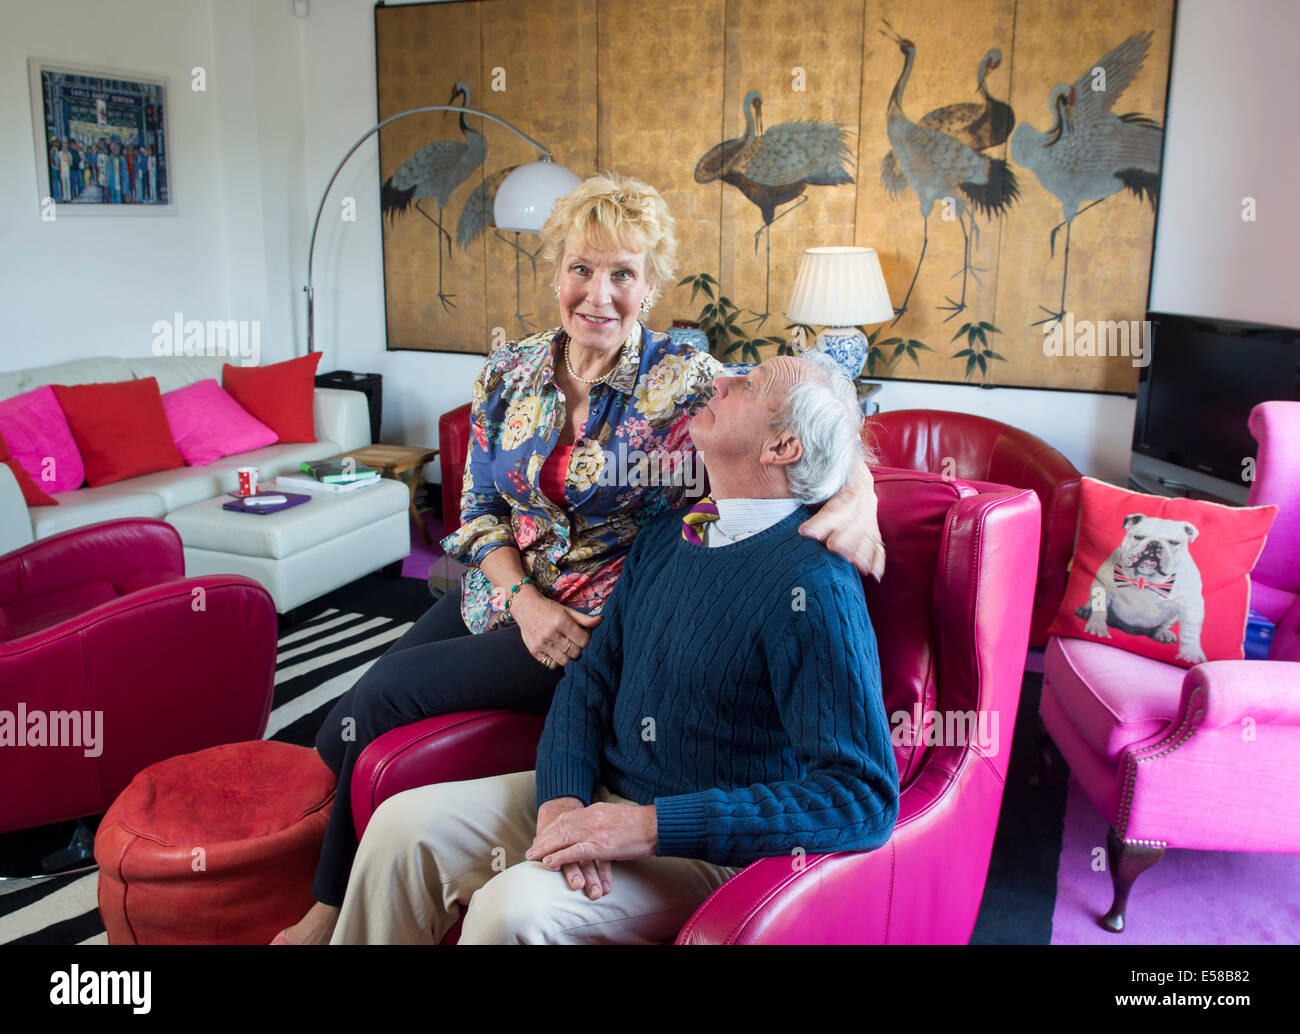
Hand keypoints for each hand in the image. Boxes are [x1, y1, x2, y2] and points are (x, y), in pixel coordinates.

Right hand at [511, 589, 601, 668]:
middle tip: (576, 642)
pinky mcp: (534, 651)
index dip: (586, 639)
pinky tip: (557, 652)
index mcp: (561, 621)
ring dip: (569, 656)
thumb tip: (601, 620)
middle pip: (575, 652)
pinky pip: (551, 664)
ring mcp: (541, 644)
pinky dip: (557, 661)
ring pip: (564, 661)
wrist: (525, 607)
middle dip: (579, 648)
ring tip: (567, 648)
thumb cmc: (548, 608)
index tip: (583, 635)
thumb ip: (584, 618)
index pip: (583, 640)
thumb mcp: (567, 610)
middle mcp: (551, 633)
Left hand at [526, 802, 656, 896]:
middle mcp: (591, 818)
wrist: (656, 825)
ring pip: (562, 838)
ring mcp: (595, 832)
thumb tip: (596, 825)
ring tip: (532, 857)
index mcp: (595, 810)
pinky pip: (574, 852)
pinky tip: (548, 863)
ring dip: (545, 848)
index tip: (542, 836)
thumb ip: (603, 818)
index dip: (552, 828)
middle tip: (531, 849)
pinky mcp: (600, 846)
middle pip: (559, 827)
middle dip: (543, 839)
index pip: (566, 817)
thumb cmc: (641, 823)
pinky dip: (559, 857)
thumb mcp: (617, 815)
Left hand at [799, 464, 885, 580]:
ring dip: (862, 553)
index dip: (820, 521)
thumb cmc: (829, 481)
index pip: (832, 508)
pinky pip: (878, 547)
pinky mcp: (874, 532)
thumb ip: (804, 485)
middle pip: (853, 524)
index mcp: (847, 490)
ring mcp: (869, 519)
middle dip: (845, 539)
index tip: (804, 532)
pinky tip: (874, 574)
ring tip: (856, 565)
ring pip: (867, 537)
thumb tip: (778, 471)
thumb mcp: (820, 480)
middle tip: (834, 549)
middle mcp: (861, 505)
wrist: (856, 474)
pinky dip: (877, 562)